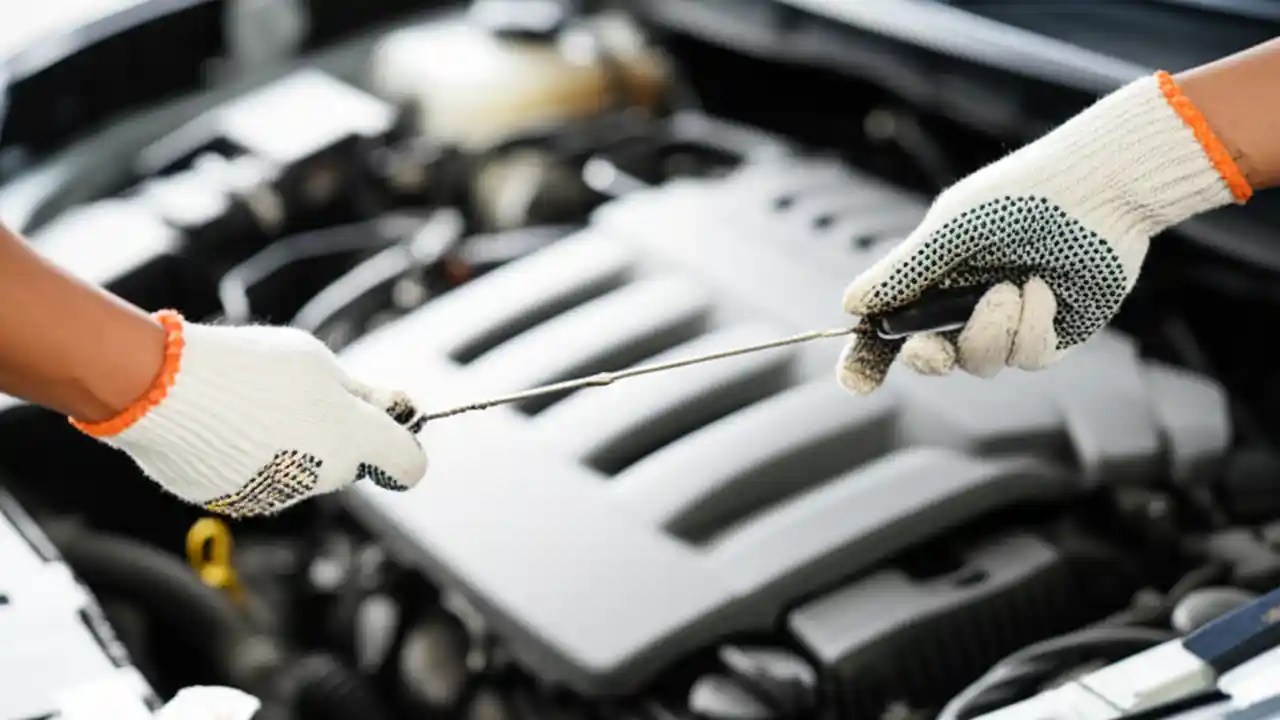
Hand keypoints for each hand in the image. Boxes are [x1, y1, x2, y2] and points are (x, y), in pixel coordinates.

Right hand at [71, 311, 426, 517]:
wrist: (164, 388)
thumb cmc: (248, 365)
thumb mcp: (318, 363)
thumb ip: (362, 394)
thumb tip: (399, 407)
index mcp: (353, 441)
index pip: (411, 466)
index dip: (402, 444)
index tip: (384, 424)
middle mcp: (323, 479)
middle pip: (349, 465)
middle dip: (336, 439)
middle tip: (299, 398)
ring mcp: (278, 497)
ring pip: (302, 476)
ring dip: (291, 451)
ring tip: (250, 410)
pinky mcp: (237, 505)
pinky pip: (259, 483)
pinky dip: (250, 463)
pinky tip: (224, 429)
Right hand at [836, 70, 1252, 393]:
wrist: (1100, 188)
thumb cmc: (1021, 196)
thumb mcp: (950, 230)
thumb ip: (902, 271)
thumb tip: (851, 304)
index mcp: (934, 278)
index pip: (890, 330)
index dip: (867, 360)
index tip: (854, 382)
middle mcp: (968, 305)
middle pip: (931, 359)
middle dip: (927, 359)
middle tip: (930, 349)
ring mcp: (1012, 323)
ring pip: (981, 363)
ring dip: (990, 331)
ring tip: (1012, 288)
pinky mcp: (1055, 334)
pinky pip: (1029, 357)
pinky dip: (1032, 326)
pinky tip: (1043, 288)